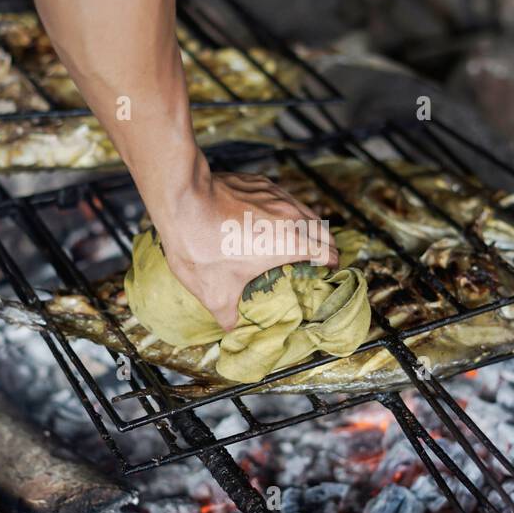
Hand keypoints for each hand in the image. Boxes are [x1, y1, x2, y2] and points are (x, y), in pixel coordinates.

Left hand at [158, 169, 337, 329]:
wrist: (181, 200)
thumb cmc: (200, 246)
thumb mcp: (215, 293)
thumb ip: (229, 316)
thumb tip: (233, 329)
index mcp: (290, 243)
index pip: (329, 254)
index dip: (331, 267)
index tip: (325, 276)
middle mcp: (291, 216)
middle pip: (324, 232)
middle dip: (326, 248)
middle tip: (316, 263)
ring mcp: (277, 196)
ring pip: (307, 213)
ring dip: (309, 229)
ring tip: (299, 244)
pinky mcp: (261, 183)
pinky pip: (286, 200)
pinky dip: (288, 213)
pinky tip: (273, 223)